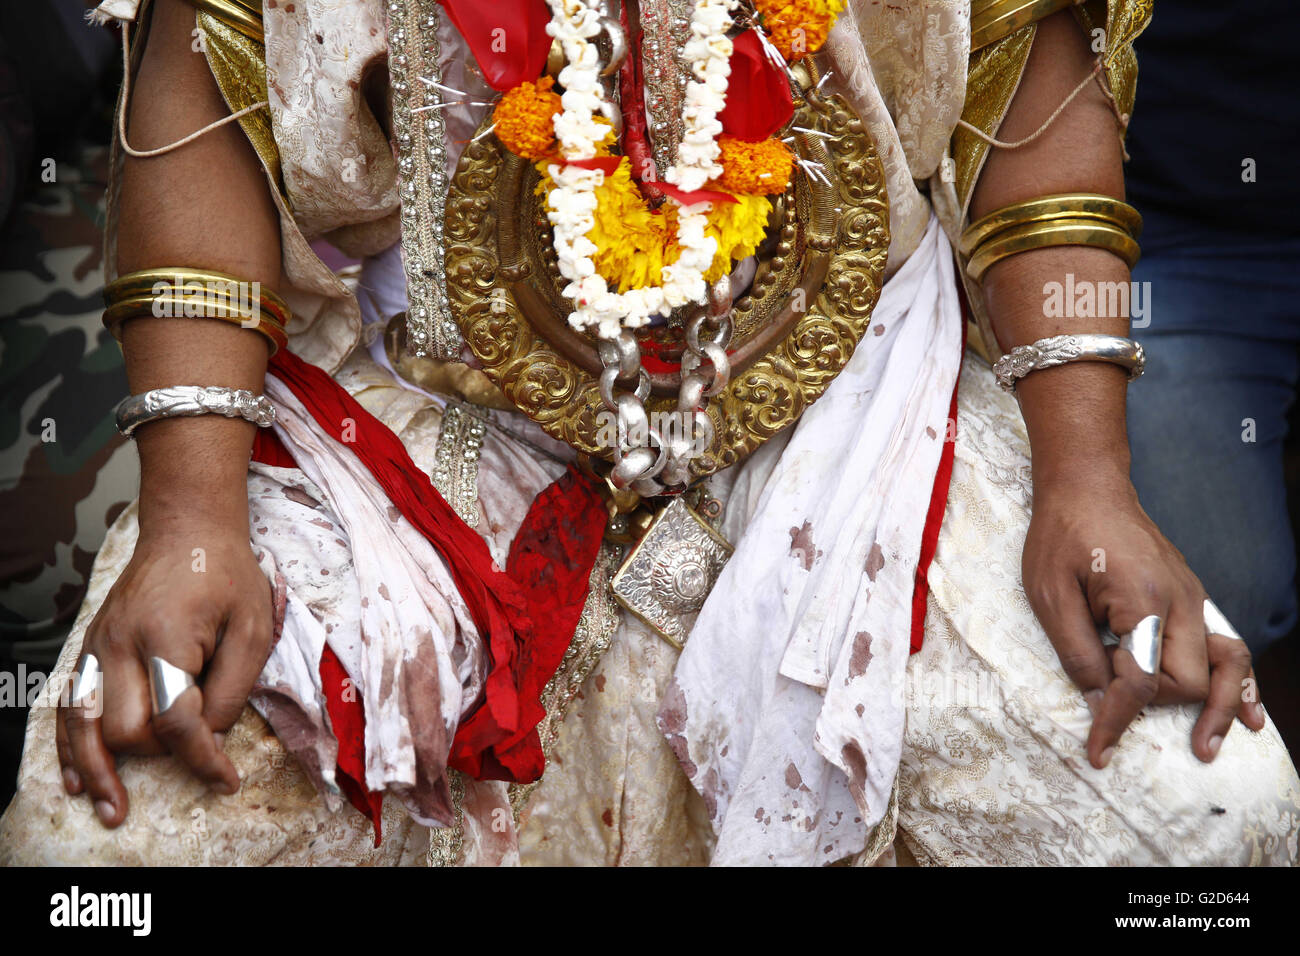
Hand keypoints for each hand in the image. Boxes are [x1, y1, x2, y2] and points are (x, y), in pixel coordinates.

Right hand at [57, 520, 272, 826]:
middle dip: (157, 757)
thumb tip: (210, 737)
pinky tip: (78, 777)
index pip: (176, 720)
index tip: (226, 781)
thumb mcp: (253, 627)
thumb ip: (231, 687)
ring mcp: (97, 645)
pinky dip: (70, 745)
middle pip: (125, 728)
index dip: (203, 759)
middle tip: (193, 761)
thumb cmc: (227, 575)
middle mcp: (120, 643)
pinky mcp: (90, 647)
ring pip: (83, 724)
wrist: (188, 530)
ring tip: (113, 809)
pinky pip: (68, 706)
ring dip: (97, 770)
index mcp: (167, 637)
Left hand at [1023, 469, 1265, 769]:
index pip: (1141, 682)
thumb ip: (1077, 652)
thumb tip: (1097, 702)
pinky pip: (1225, 647)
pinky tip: (1249, 714)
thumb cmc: (1061, 536)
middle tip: (1112, 709)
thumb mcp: (1049, 596)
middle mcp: (1181, 602)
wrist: (1087, 488)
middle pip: (1188, 681)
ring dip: (1220, 708)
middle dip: (1155, 706)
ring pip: (1225, 667)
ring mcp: (1192, 600)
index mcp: (1142, 600)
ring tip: (1206, 747)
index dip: (1117, 720)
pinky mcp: (1191, 600)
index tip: (1098, 751)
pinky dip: (1237, 682)